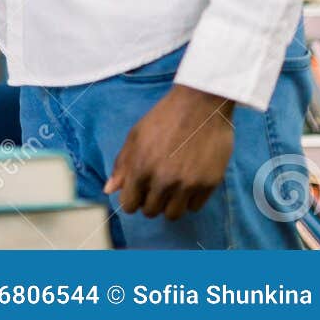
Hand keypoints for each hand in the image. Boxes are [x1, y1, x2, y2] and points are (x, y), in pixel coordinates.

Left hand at [105, 83, 235, 219]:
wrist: (200, 105)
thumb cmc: (163, 118)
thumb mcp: (135, 137)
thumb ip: (122, 165)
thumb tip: (109, 189)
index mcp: (141, 168)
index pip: (130, 204)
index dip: (131, 201)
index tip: (137, 196)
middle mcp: (163, 181)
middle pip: (152, 211)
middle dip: (150, 203)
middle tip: (155, 189)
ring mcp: (188, 184)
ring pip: (174, 214)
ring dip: (169, 205)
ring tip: (171, 190)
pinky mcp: (209, 184)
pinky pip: (195, 207)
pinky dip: (190, 200)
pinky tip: (188, 185)